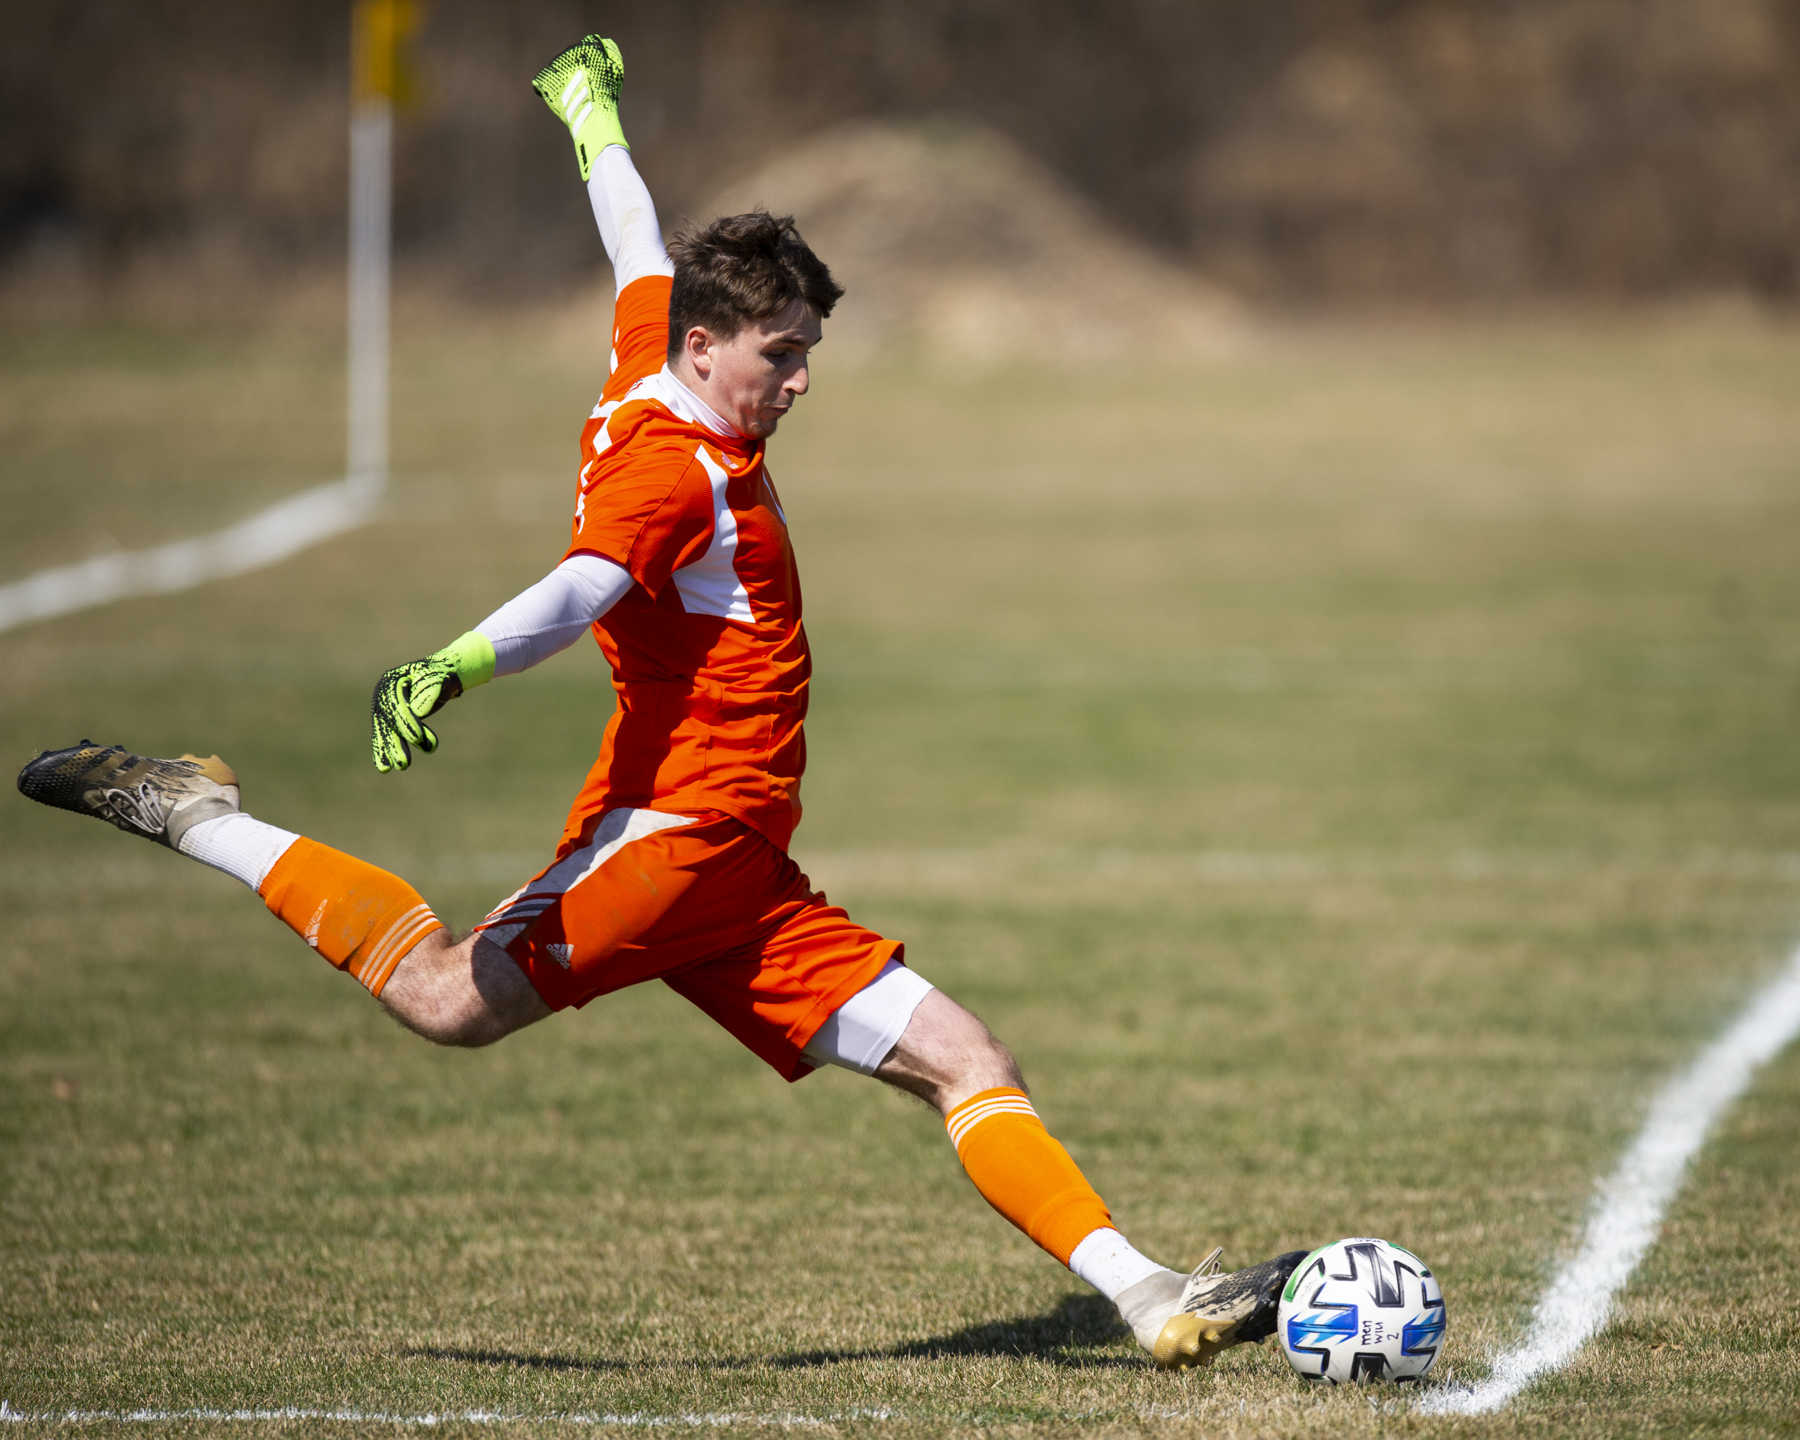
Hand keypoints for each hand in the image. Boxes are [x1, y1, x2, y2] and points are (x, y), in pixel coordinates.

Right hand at [370, 631, 495, 772]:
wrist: (442, 674)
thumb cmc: (442, 674)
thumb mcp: (439, 678)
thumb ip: (429, 691)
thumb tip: (419, 712)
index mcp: (392, 681)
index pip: (396, 704)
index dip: (406, 722)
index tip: (417, 738)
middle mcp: (384, 695)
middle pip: (388, 721)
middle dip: (397, 742)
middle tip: (405, 764)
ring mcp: (386, 708)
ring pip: (387, 731)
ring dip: (393, 750)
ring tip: (400, 767)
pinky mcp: (391, 719)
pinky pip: (388, 735)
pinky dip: (386, 750)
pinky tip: (385, 768)